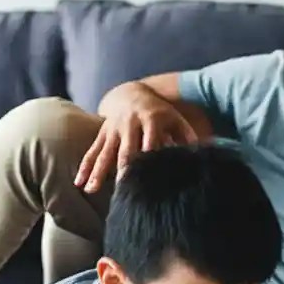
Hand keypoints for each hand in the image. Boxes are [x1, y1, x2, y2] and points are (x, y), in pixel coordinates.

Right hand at [76, 83, 198, 192]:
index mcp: (152, 121)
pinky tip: (80, 183)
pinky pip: (92, 151)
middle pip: (127, 151)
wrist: (132, 92)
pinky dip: (85, 167)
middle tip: (123, 190)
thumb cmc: (160, 112)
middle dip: (124, 170)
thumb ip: (187, 138)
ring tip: (92, 189)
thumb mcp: (176, 120)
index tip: (151, 179)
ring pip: (105, 152)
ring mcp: (114, 129)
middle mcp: (130, 125)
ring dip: (98, 172)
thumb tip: (203, 157)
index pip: (152, 142)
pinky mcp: (103, 133)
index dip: (151, 158)